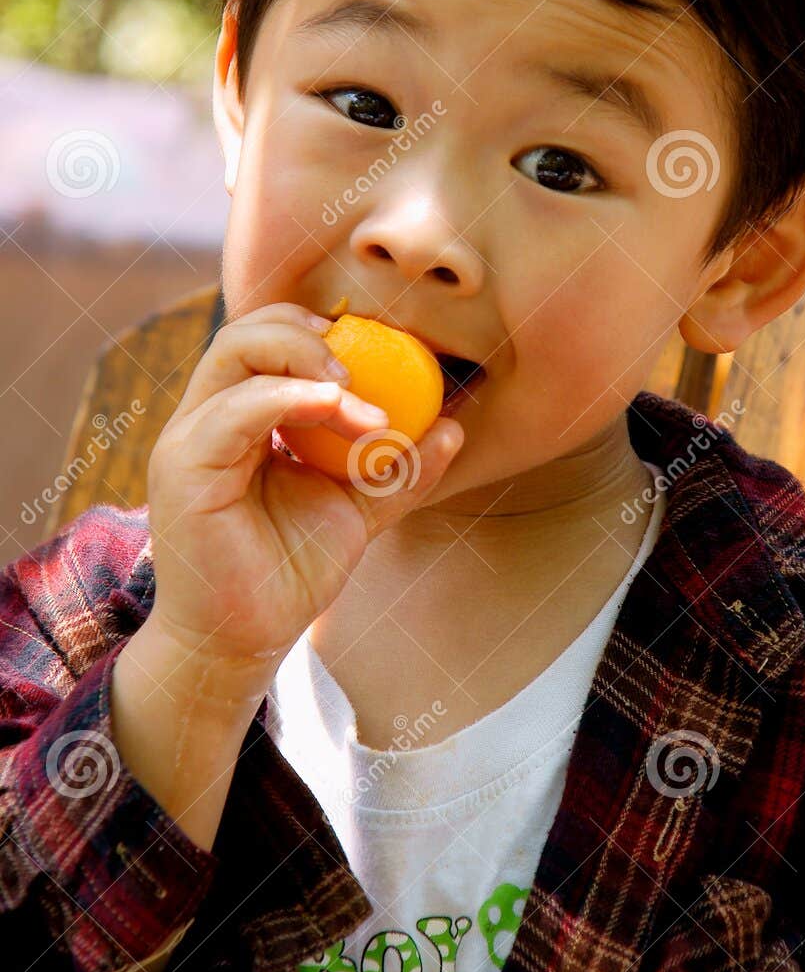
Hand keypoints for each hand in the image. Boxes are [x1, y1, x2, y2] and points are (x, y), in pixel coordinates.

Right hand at [143, 301, 463, 680]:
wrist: (246, 640)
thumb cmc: (291, 572)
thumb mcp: (357, 509)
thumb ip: (397, 469)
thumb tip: (453, 427)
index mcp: (239, 418)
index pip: (266, 341)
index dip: (317, 331)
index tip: (378, 355)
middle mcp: (207, 418)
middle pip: (245, 331)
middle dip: (307, 331)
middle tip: (365, 365)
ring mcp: (190, 439)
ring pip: (235, 353)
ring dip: (307, 360)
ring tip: (360, 400)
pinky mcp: (184, 468)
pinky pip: (236, 410)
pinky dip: (291, 398)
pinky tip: (339, 410)